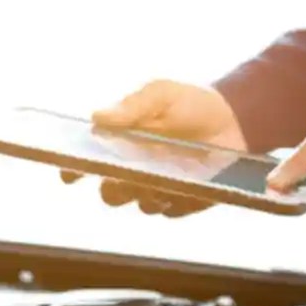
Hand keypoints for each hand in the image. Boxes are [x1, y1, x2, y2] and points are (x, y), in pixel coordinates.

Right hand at [62, 80, 247, 216]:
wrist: (235, 119)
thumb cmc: (191, 104)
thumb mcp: (161, 96)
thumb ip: (133, 107)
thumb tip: (98, 117)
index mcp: (121, 143)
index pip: (88, 161)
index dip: (74, 169)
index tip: (71, 173)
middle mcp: (134, 169)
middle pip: (110, 192)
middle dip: (115, 187)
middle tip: (128, 175)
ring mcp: (158, 188)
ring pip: (141, 203)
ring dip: (147, 194)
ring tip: (164, 176)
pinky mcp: (183, 200)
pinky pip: (171, 210)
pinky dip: (176, 200)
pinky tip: (188, 184)